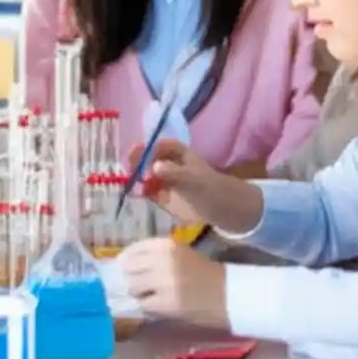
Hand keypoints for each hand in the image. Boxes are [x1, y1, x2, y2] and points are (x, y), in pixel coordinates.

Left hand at [119, 238, 228, 328]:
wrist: (227, 293)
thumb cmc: (204, 272)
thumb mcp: (180, 254)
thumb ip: (154, 255)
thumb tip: (122, 263)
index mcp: (168, 244)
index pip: (133, 249)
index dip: (128, 260)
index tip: (132, 268)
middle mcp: (163, 260)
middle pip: (129, 269)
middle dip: (133, 277)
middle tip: (144, 284)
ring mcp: (164, 282)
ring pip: (132, 287)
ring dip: (139, 293)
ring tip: (153, 295)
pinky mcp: (165, 303)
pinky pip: (143, 304)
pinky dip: (148, 306)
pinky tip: (161, 305)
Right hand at [127, 139, 261, 232]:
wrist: (229, 212)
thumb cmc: (215, 191)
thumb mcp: (195, 182)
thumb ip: (175, 174)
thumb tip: (155, 166)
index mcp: (182, 155)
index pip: (160, 146)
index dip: (146, 148)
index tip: (134, 154)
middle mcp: (173, 165)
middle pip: (149, 159)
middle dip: (138, 163)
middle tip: (129, 172)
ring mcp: (169, 181)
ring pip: (148, 175)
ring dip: (138, 178)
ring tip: (131, 186)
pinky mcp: (168, 197)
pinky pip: (150, 191)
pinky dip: (143, 192)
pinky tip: (138, 196)